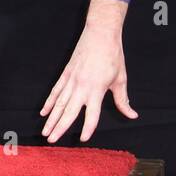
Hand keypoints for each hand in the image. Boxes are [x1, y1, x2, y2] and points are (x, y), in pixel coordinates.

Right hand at [40, 10, 138, 142]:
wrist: (100, 35)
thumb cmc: (113, 56)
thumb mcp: (121, 79)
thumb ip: (123, 100)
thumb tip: (132, 115)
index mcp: (96, 90)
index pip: (91, 114)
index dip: (87, 128)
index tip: (83, 139)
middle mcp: (81, 87)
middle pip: (68, 112)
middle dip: (59, 127)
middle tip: (51, 140)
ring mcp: (71, 81)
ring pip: (58, 104)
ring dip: (51, 119)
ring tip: (45, 131)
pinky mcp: (65, 74)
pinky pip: (55, 92)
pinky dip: (49, 103)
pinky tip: (44, 112)